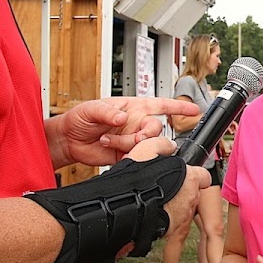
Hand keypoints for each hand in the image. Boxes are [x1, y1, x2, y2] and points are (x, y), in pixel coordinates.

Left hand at [47, 97, 199, 168]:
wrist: (68, 141)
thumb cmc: (80, 118)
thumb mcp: (92, 109)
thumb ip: (109, 112)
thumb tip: (124, 117)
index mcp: (133, 107)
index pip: (161, 105)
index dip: (178, 108)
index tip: (194, 110)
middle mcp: (136, 123)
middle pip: (156, 128)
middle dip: (146, 133)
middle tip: (132, 137)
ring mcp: (132, 140)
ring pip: (146, 144)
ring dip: (128, 144)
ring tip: (107, 140)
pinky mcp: (127, 155)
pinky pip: (137, 157)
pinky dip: (127, 155)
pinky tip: (112, 149)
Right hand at [142, 149, 207, 237]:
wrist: (124, 211)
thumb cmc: (136, 182)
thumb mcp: (146, 150)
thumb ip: (162, 144)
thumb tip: (170, 145)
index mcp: (190, 178)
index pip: (204, 176)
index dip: (194, 174)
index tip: (185, 174)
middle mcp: (190, 198)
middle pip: (192, 191)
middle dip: (182, 189)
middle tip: (164, 186)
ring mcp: (182, 215)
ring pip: (183, 207)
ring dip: (174, 203)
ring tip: (155, 198)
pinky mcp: (172, 229)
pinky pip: (173, 220)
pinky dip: (165, 215)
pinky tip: (151, 209)